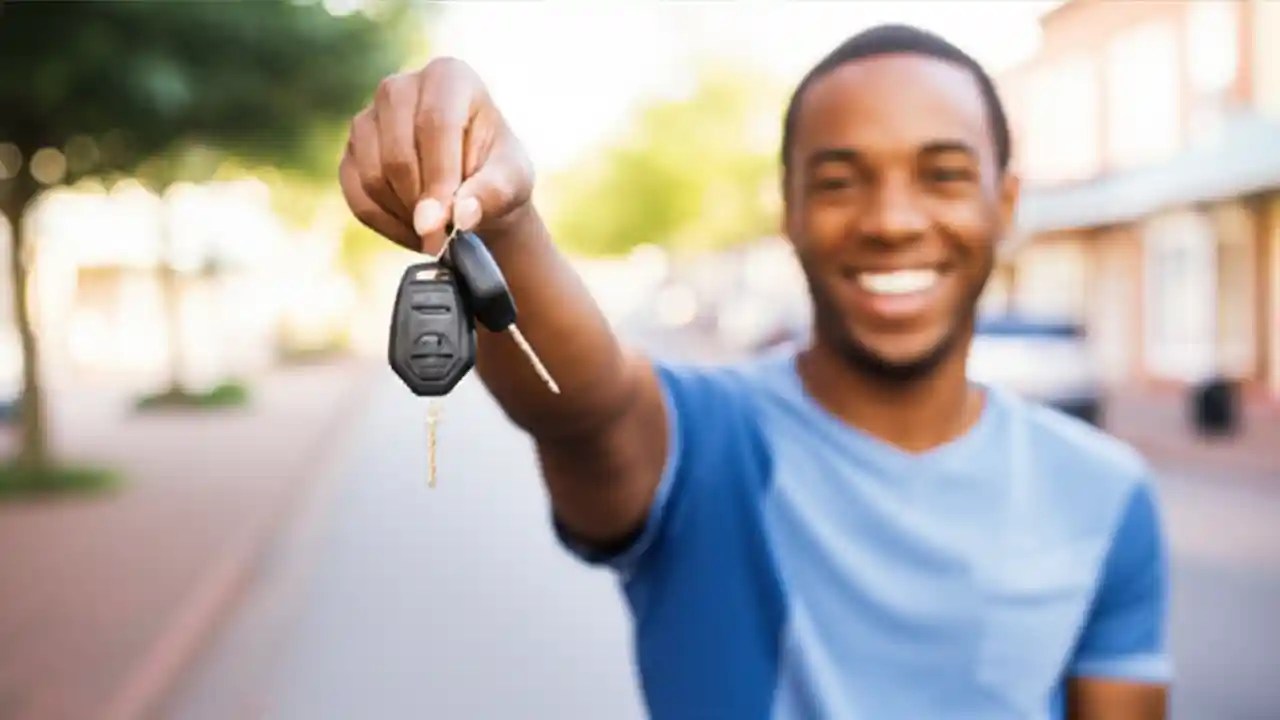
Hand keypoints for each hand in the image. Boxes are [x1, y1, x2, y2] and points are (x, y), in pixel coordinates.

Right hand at [339, 57, 534, 255]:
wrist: (474, 187)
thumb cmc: (498, 174)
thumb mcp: (512, 182)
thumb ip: (491, 194)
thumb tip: (459, 215)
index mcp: (448, 77)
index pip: (435, 124)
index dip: (440, 178)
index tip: (446, 223)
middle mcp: (400, 88)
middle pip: (398, 153)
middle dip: (421, 202)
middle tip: (443, 236)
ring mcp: (368, 117)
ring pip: (373, 175)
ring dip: (404, 214)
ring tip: (435, 230)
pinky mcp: (352, 150)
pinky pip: (356, 193)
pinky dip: (384, 222)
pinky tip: (412, 231)